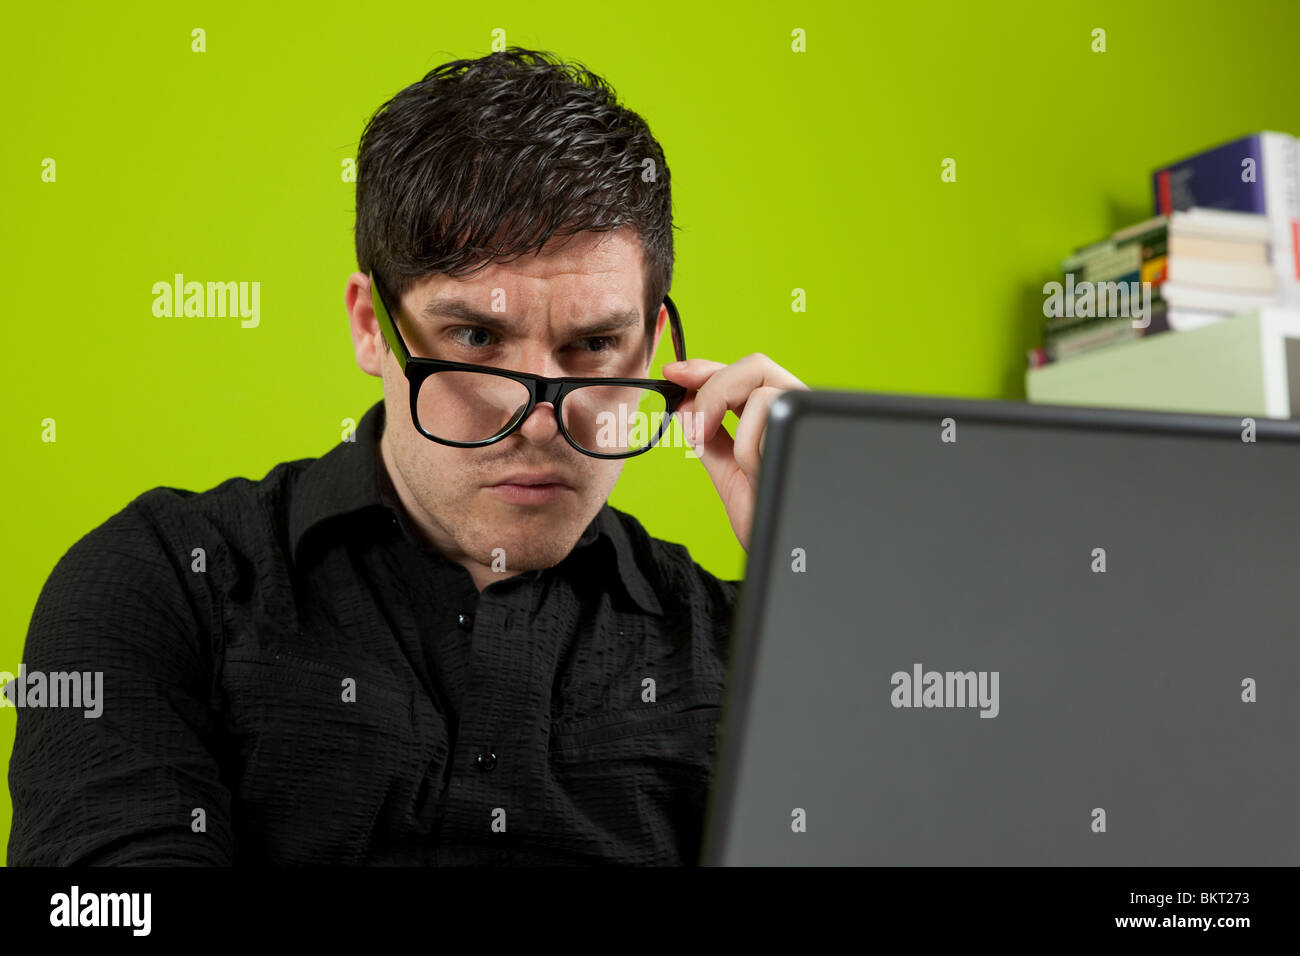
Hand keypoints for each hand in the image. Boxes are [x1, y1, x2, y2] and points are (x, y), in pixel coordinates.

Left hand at [662, 355, 808, 551]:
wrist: (793, 563)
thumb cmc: (770, 526)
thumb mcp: (731, 477)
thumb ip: (711, 441)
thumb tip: (685, 405)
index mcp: (780, 421)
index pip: (745, 375)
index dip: (706, 368)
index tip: (674, 373)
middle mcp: (800, 416)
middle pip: (754, 366)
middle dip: (710, 387)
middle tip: (691, 426)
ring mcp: (811, 423)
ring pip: (760, 381)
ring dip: (726, 415)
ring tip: (730, 461)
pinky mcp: (815, 432)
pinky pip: (771, 408)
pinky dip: (746, 440)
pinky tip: (754, 472)